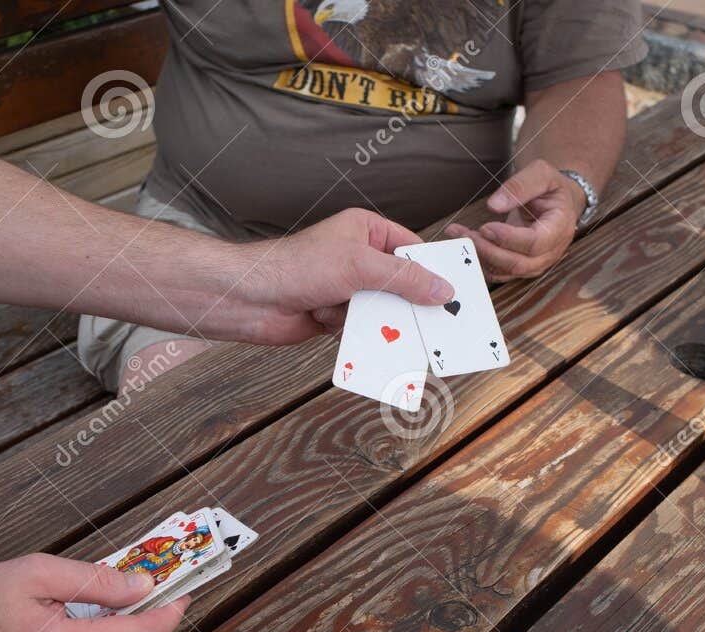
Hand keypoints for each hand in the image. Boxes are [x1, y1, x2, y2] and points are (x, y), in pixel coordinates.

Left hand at [229, 208, 454, 343]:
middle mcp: (358, 257)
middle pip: (401, 283)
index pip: (411, 248)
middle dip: (405, 301)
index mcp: (366, 230)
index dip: (432, 270)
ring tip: (352, 313)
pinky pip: (361, 327)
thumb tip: (442, 289)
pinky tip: (329, 322)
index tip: (455, 290)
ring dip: (367, 316)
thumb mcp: (360, 266)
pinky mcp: (334, 315)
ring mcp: (347, 288)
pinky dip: (349, 329)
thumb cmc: (297, 266)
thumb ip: (405, 278)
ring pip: (381, 309)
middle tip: (432, 321)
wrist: (250, 299)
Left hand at [445, 159, 584, 281]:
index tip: (486, 227)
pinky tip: (465, 244)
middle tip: (466, 235)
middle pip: (518, 263)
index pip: (534, 243)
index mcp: (559, 228)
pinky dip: (479, 261)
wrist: (558, 203)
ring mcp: (536, 263)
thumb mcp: (542, 174)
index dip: (508, 238)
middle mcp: (550, 252)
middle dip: (489, 251)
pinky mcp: (521, 267)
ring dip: (480, 257)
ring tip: (459, 236)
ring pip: (506, 271)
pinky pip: (498, 272)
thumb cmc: (551, 187)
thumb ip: (520, 186)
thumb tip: (494, 206)